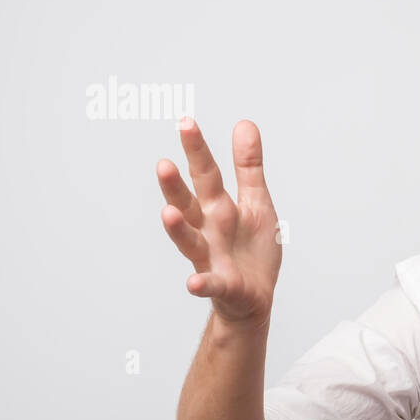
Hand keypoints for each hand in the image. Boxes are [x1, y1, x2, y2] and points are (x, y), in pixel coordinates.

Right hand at [156, 117, 281, 327]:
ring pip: (189, 241)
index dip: (197, 150)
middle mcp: (207, 230)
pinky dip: (201, 284)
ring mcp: (210, 258)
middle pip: (188, 204)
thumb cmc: (251, 248)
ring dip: (177, 229)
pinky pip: (210, 284)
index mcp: (217, 207)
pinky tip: (193, 282)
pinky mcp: (221, 285)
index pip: (206, 174)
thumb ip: (248, 167)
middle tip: (163, 164)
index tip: (186, 122)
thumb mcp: (256, 202)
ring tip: (168, 213)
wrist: (253, 297)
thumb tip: (244, 124)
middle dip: (175, 186)